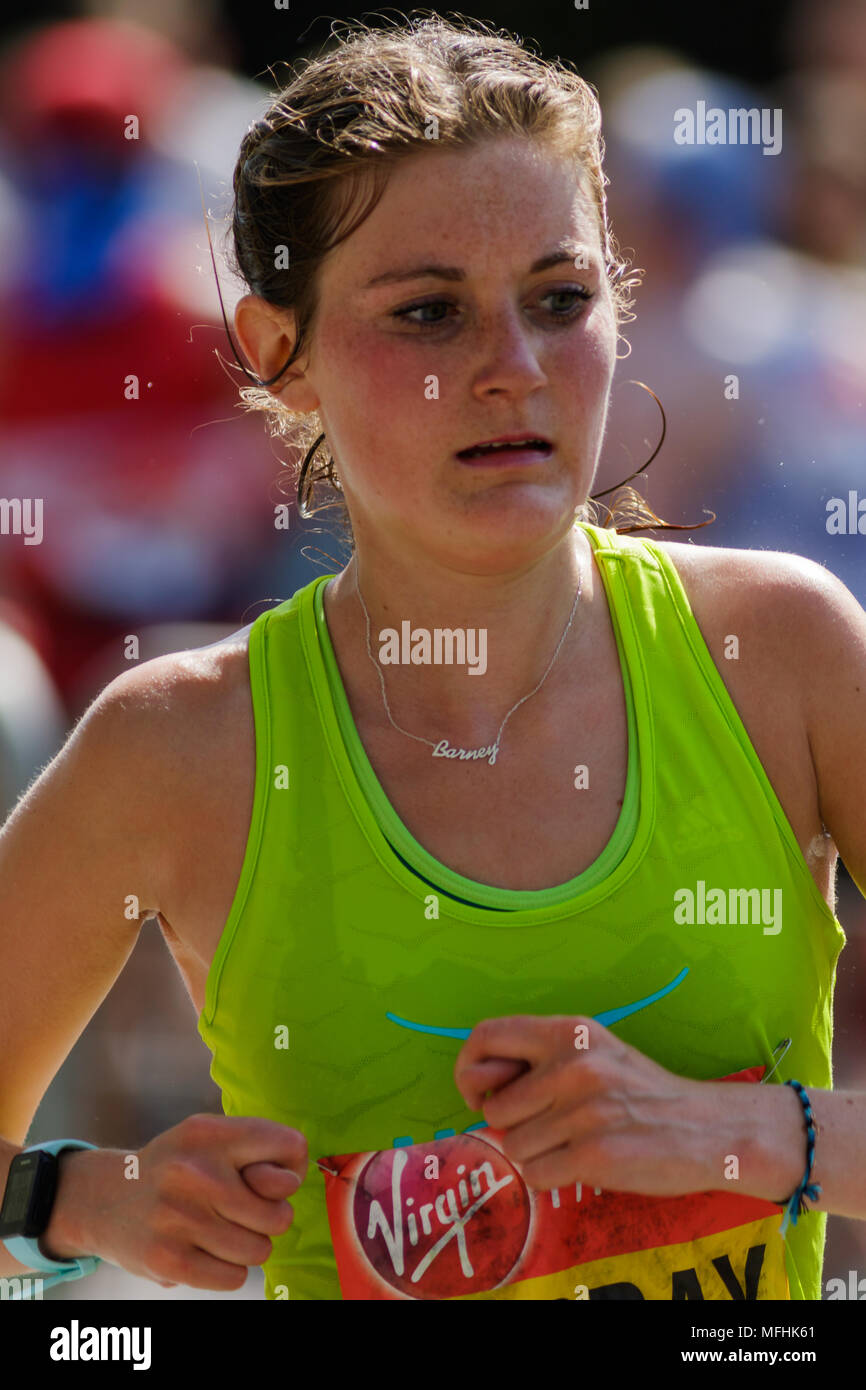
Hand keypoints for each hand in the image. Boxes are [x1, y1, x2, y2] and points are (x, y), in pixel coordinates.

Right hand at [43, 1114, 307, 1290]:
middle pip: (280, 1213)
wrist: (104, 1199)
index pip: (290, 1146)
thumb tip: (294, 1178)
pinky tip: (205, 1250)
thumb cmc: (174, 1169)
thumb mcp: (207, 1138)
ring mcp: (180, 1218)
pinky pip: (235, 1277)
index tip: (272, 1175)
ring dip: (247, 1245)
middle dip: (269, 1217)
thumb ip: (255, 1149)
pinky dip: (227, 1269)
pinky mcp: (170, 1261)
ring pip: (260, 1249)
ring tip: (219, 1229)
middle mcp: (195, 1172)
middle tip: (241, 1210)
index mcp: (210, 1134)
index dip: (292, 1168)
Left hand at [454, 1014, 720, 1197]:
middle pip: (495, 1107)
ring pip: (514, 1146)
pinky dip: (553, 1177)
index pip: (486, 1035)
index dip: (470, 1068)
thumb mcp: (594, 1051)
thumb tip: (478, 1082)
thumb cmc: (641, 1092)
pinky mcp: (593, 1156)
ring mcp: (583, 1111)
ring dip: (537, 1153)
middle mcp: (573, 1065)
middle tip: (552, 1125)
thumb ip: (540, 1057)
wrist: (707, 1128)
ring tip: (575, 1142)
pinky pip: (536, 1174)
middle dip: (515, 1124)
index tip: (481, 1091)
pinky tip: (583, 1163)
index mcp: (570, 1032)